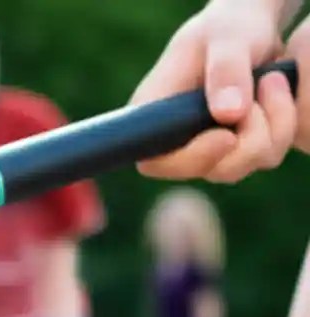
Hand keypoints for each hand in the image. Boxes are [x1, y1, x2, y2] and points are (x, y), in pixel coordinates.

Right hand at [130, 0, 308, 182]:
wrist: (252, 28)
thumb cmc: (229, 25)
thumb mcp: (227, 38)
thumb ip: (225, 71)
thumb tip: (227, 115)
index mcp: (155, 113)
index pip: (155, 162)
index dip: (189, 160)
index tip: (226, 136)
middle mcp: (177, 137)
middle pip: (210, 170)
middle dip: (248, 138)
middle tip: (264, 87)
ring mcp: (208, 146)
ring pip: (243, 166)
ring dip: (272, 127)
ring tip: (272, 81)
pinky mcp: (238, 146)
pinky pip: (266, 155)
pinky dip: (283, 126)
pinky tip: (276, 92)